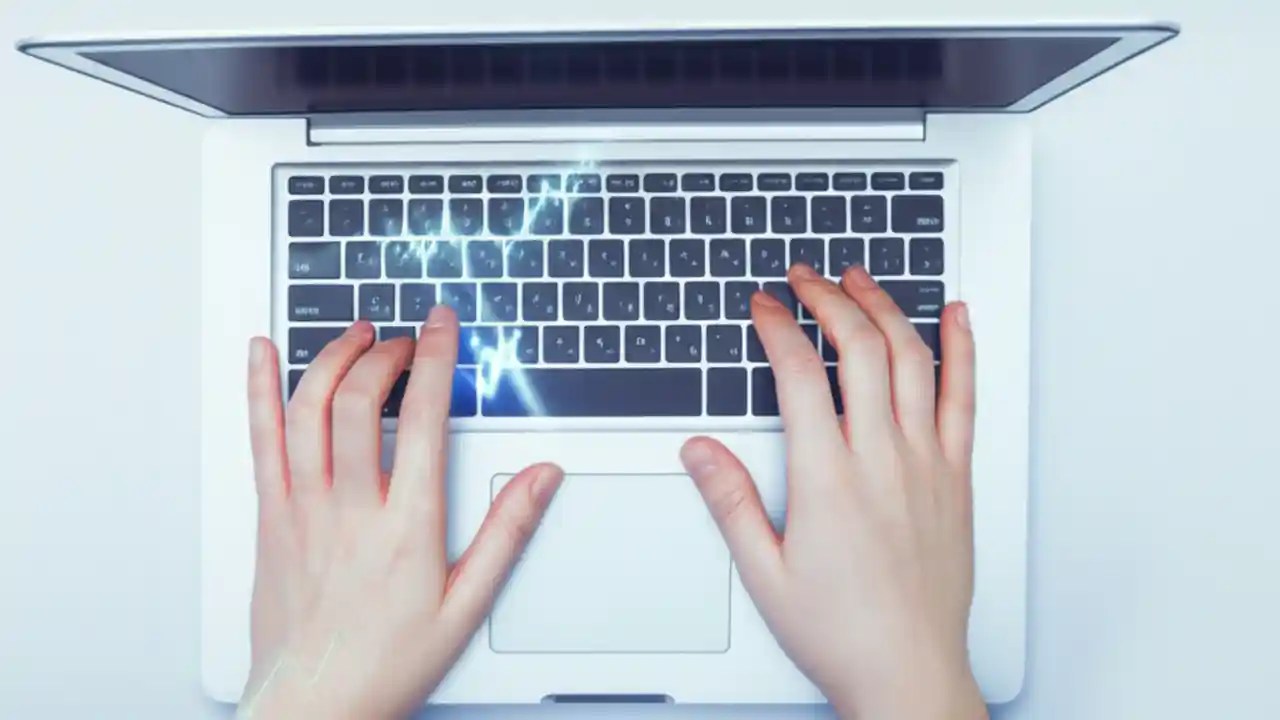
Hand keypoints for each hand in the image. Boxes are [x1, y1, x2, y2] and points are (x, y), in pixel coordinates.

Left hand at [240, 308, 561, 719]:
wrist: (314, 706)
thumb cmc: (386, 663)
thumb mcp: (467, 605)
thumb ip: (506, 532)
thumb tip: (540, 478)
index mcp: (405, 527)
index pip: (420, 418)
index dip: (434, 358)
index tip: (440, 325)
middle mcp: (348, 509)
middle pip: (356, 400)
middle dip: (383, 353)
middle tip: (403, 341)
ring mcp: (301, 510)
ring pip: (306, 410)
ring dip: (330, 359)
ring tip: (355, 337)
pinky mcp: (270, 518)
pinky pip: (260, 440)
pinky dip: (259, 390)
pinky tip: (261, 355)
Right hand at [680, 265, 983, 719]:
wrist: (908, 671)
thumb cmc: (840, 631)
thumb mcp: (763, 571)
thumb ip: (729, 501)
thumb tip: (699, 450)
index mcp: (827, 479)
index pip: (800, 375)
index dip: (778, 327)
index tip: (763, 304)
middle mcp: (882, 460)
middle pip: (859, 349)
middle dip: (828, 298)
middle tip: (805, 276)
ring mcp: (927, 463)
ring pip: (912, 360)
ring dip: (885, 308)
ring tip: (861, 278)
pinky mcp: (957, 476)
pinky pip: (965, 397)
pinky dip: (962, 348)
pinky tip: (957, 317)